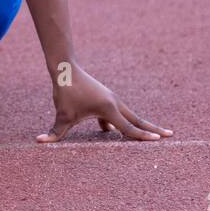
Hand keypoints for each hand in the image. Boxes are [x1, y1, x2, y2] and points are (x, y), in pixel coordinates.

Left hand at [36, 65, 171, 142]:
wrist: (66, 69)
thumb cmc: (66, 92)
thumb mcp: (61, 115)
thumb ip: (54, 132)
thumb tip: (38, 141)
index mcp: (108, 109)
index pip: (128, 128)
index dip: (143, 137)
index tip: (158, 141)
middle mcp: (114, 103)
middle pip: (137, 120)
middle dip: (152, 129)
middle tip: (170, 135)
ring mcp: (111, 99)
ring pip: (129, 116)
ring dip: (138, 126)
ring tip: (154, 134)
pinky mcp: (105, 98)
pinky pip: (115, 114)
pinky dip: (117, 123)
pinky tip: (107, 131)